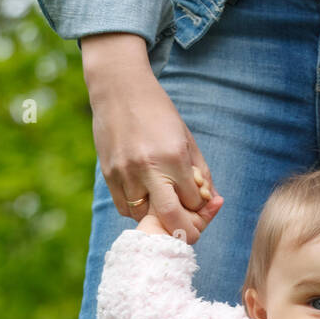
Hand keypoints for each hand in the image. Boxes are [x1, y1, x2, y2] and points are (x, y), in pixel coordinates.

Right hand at [81, 32, 221, 243]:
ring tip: (165, 204)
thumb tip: (211, 203)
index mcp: (173, 156)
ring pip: (145, 216)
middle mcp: (148, 167)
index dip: (200, 207)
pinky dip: (139, 210)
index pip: (193, 201)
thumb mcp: (186, 138)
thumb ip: (200, 172)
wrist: (119, 89)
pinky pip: (125, 209)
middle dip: (185, 229)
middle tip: (190, 228)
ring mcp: (125, 173)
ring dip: (159, 217)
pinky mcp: (108, 175)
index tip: (201, 201)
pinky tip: (146, 197)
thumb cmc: (159, 113)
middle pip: (170, 218)